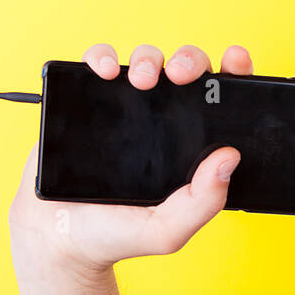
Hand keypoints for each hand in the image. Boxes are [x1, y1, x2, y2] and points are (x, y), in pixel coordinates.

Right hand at [9, 42, 254, 278]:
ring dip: (149, 58)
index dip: (233, 75)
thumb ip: (204, 201)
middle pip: (185, 72)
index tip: (235, 61)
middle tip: (180, 75)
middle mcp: (163, 123)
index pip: (220, 103)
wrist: (59, 238)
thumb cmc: (117, 235)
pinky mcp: (88, 103)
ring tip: (143, 80)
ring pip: (146, 61)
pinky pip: (98, 64)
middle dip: (189, 61)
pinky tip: (106, 72)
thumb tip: (229, 157)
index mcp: (191, 148)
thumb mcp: (168, 230)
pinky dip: (102, 56)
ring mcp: (125, 110)